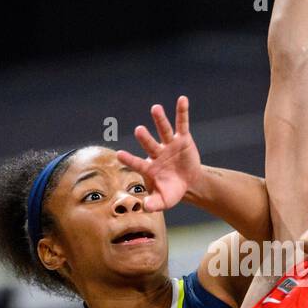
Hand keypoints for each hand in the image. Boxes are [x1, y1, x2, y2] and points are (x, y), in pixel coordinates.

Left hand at [117, 96, 201, 212]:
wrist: (188, 183)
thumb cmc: (171, 191)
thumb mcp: (163, 201)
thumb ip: (154, 204)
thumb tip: (145, 207)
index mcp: (149, 168)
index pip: (137, 163)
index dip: (129, 159)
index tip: (119, 154)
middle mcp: (157, 153)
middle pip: (149, 144)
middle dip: (145, 138)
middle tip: (139, 130)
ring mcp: (169, 145)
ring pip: (163, 131)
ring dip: (160, 120)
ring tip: (155, 108)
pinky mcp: (182, 139)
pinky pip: (182, 124)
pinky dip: (182, 112)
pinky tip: (182, 99)